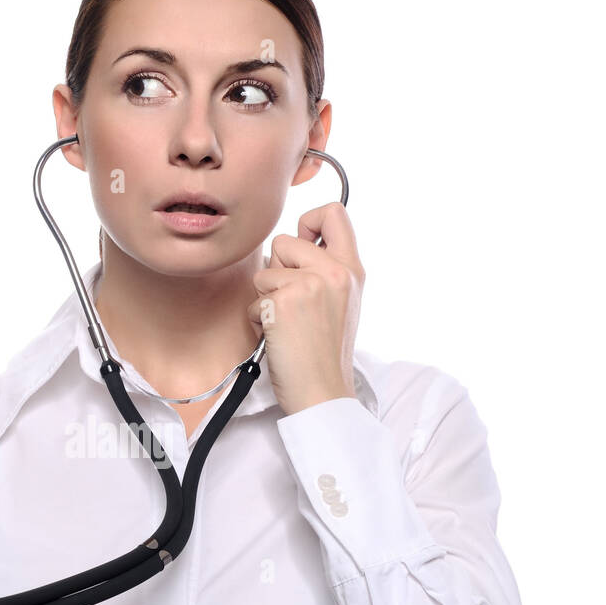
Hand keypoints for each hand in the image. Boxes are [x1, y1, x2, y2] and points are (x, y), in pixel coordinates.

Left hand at [246, 202, 364, 415]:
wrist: (323, 392)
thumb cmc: (325, 354)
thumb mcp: (342, 303)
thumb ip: (326, 270)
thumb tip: (295, 245)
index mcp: (352, 269)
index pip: (333, 212)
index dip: (309, 221)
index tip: (302, 243)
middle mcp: (334, 271)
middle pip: (284, 241)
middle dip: (277, 270)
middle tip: (292, 304)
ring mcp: (309, 285)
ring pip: (263, 271)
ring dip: (265, 298)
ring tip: (287, 324)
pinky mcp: (283, 302)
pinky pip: (253, 298)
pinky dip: (257, 319)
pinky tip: (277, 336)